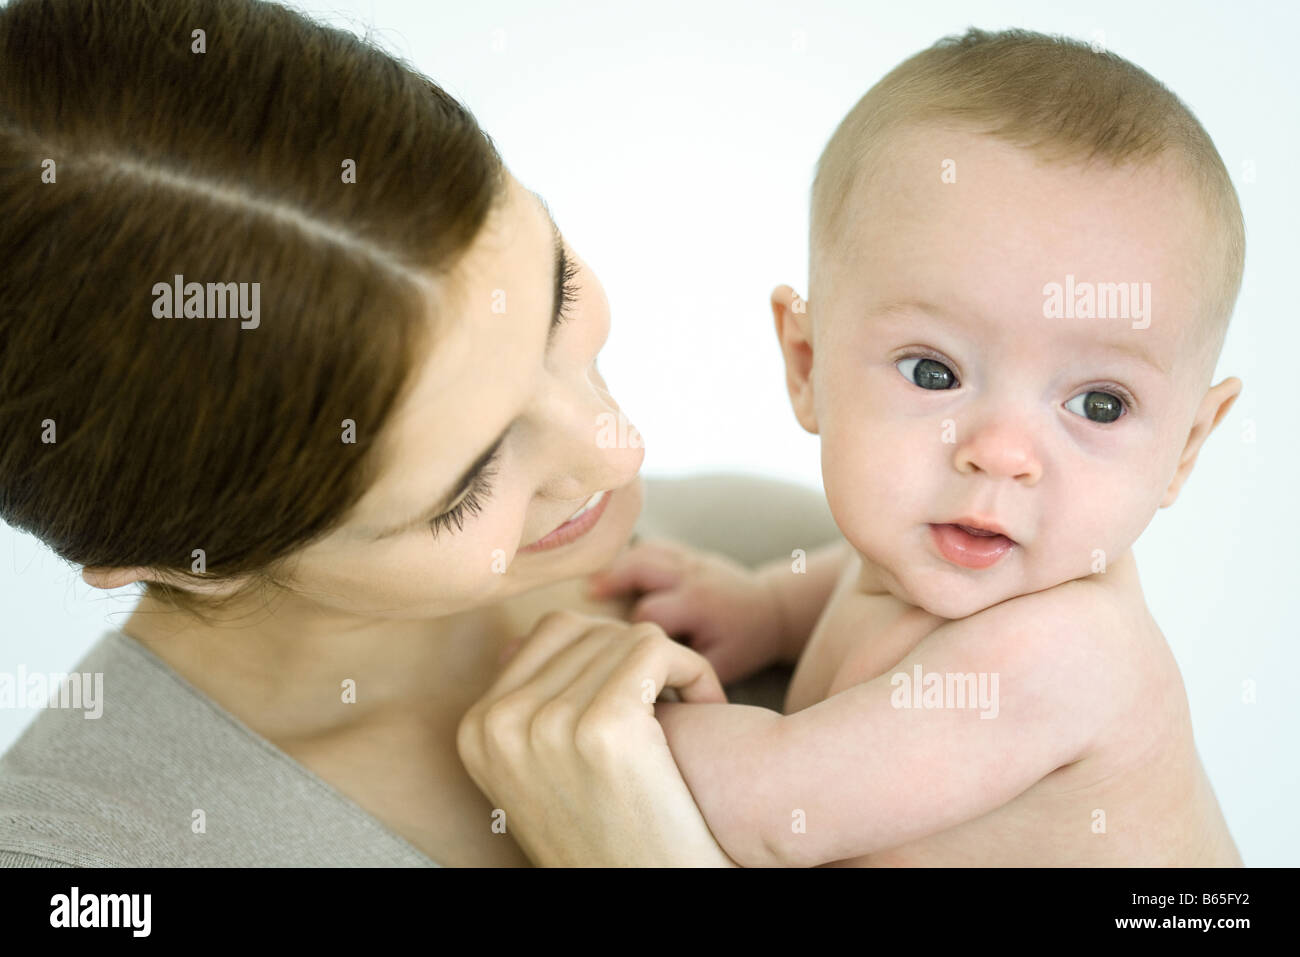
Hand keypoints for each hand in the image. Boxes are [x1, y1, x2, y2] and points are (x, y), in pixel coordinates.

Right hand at [456, 610, 737, 866]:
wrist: (652, 893)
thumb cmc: (611, 835)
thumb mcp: (540, 774)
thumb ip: (525, 710)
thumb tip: (520, 639)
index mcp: (478, 729)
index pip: (553, 633)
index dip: (611, 657)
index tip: (640, 701)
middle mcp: (500, 723)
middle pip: (591, 630)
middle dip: (640, 659)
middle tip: (673, 708)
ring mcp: (548, 724)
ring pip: (628, 637)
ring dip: (671, 667)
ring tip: (688, 716)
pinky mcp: (605, 727)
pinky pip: (657, 650)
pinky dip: (693, 671)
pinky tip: (709, 708)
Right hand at [586, 539, 786, 684]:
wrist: (773, 610)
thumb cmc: (744, 643)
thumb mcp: (721, 666)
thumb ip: (685, 675)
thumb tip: (645, 687)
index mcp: (697, 603)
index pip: (648, 611)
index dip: (627, 630)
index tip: (614, 645)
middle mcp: (691, 575)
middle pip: (641, 567)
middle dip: (613, 580)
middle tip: (585, 594)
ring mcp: (689, 559)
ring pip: (645, 551)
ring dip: (616, 565)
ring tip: (589, 584)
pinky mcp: (687, 553)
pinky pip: (653, 546)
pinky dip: (629, 555)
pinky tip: (609, 570)